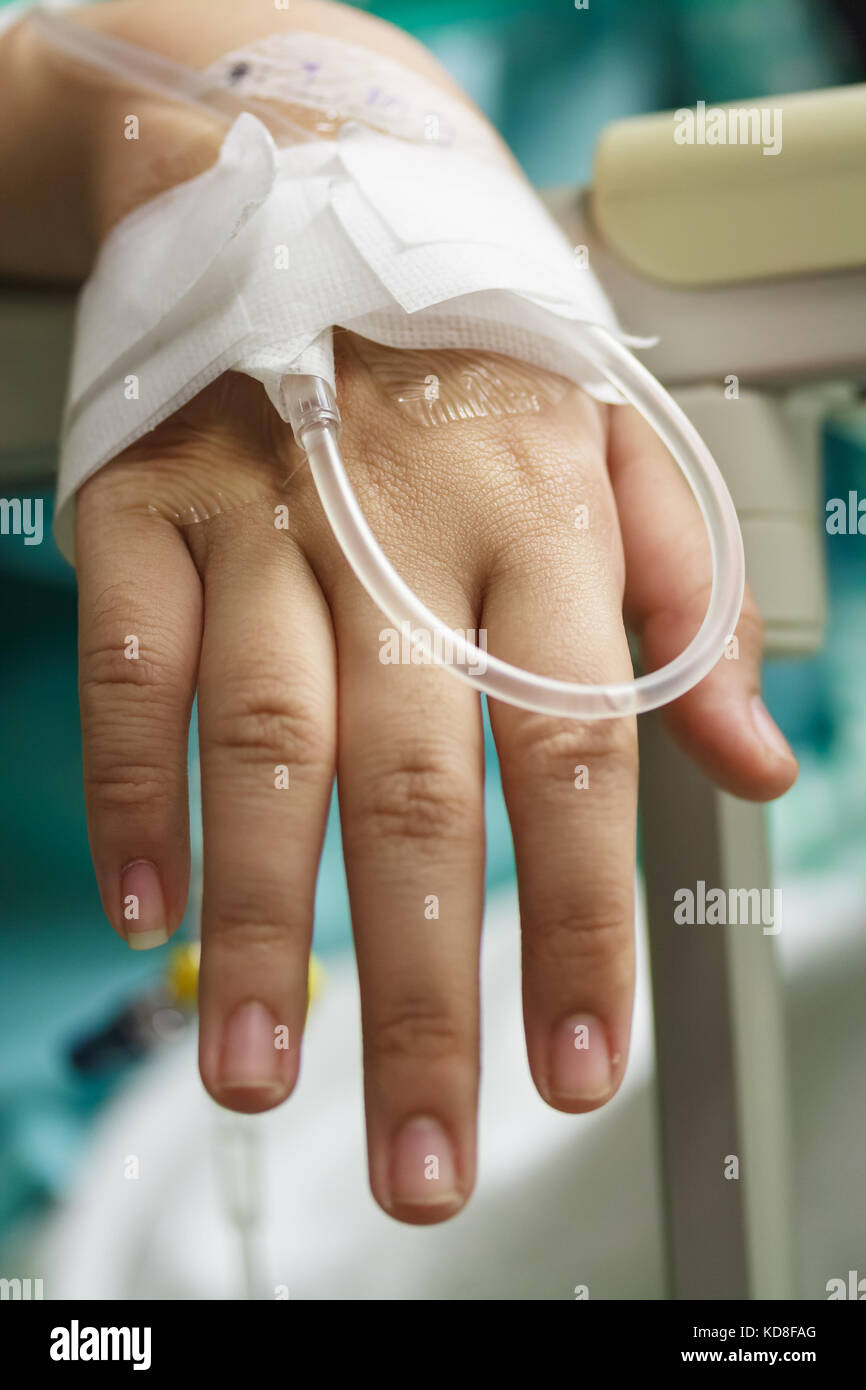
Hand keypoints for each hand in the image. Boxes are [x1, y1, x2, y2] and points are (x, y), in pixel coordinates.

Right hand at [76, 335, 796, 1222]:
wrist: (313, 189)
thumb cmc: (482, 351)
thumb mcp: (625, 441)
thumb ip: (696, 605)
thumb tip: (756, 763)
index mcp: (540, 516)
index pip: (578, 751)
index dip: (579, 924)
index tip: (579, 1069)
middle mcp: (399, 528)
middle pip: (415, 791)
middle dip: (419, 991)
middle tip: (420, 1155)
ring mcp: (260, 515)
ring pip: (263, 745)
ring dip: (259, 925)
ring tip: (259, 1078)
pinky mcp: (145, 504)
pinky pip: (129, 663)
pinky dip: (130, 791)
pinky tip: (145, 909)